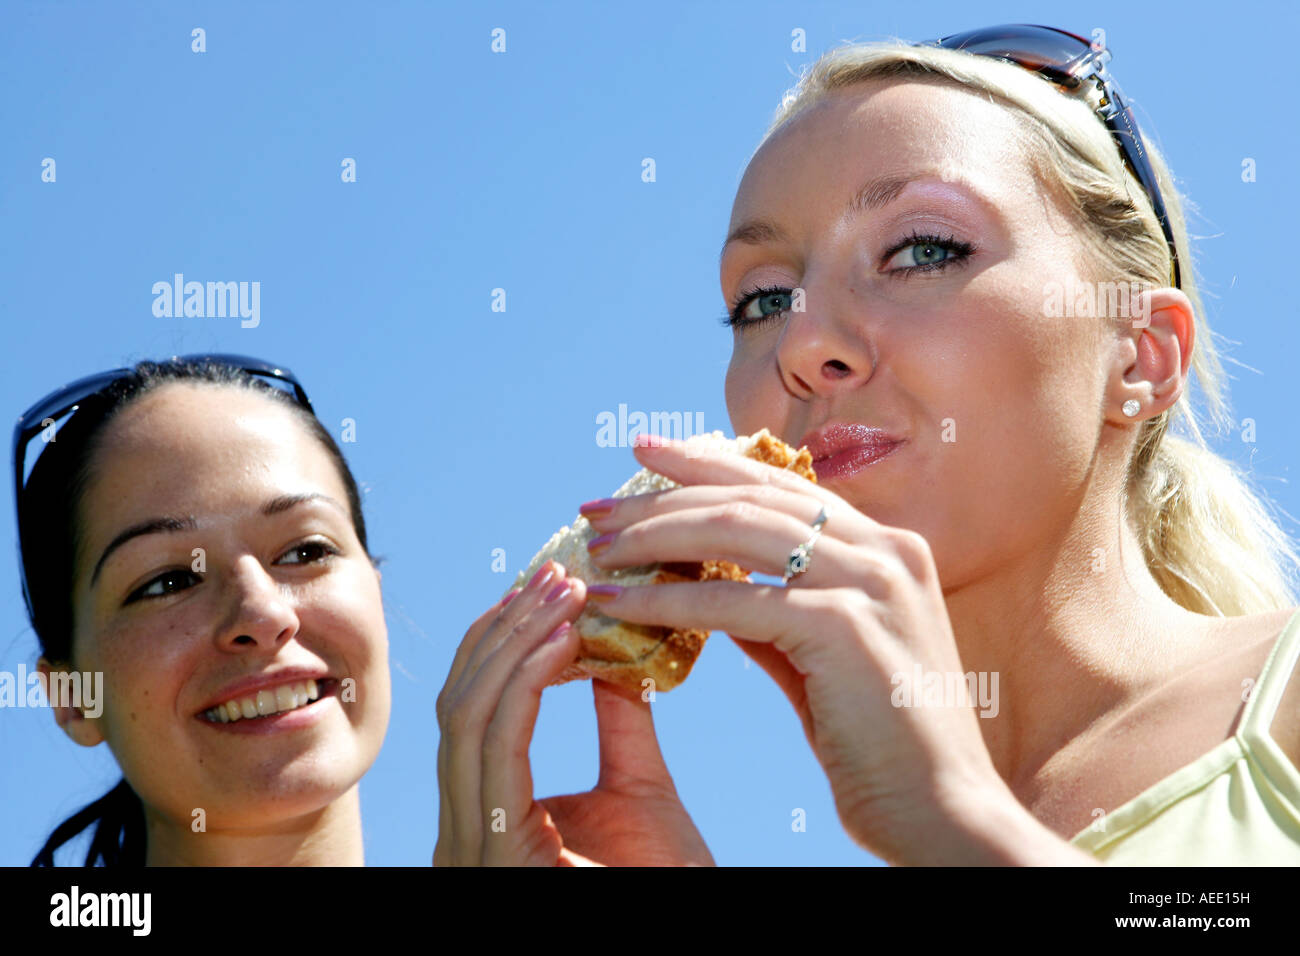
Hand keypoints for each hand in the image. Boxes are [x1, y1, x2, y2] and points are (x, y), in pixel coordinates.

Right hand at [434, 560, 713, 865]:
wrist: (692, 941)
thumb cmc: (665, 888)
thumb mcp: (641, 793)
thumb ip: (620, 726)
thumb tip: (613, 650)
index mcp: (492, 817)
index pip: (476, 710)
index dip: (504, 640)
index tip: (548, 586)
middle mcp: (468, 831)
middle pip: (462, 703)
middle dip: (504, 628)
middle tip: (552, 571)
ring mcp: (474, 847)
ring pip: (469, 717)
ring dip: (516, 641)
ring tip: (563, 589)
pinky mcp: (498, 856)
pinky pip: (496, 750)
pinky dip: (525, 685)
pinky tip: (561, 639)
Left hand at [579, 435, 1012, 864]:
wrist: (945, 816)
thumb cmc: (885, 745)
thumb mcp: (827, 659)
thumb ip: (777, 615)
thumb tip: (712, 588)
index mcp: (887, 548)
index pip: (779, 486)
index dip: (706, 464)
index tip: (645, 455)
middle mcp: (885, 550)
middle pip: (750, 498)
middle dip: (662, 496)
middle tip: (596, 508)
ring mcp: (869, 583)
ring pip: (735, 532)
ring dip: (653, 538)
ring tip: (596, 550)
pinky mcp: (843, 627)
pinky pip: (731, 604)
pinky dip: (664, 601)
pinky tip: (616, 604)